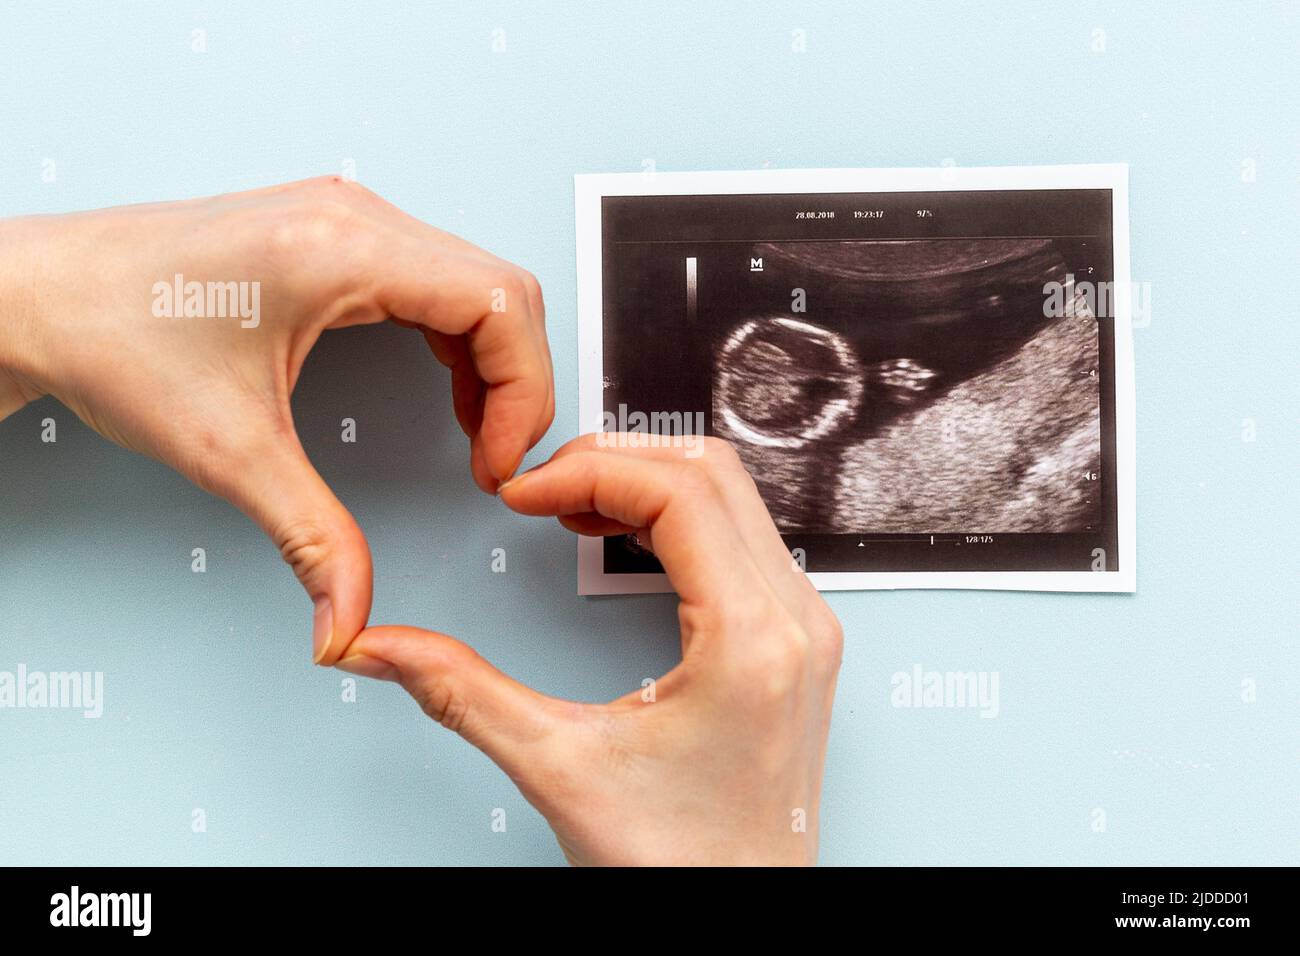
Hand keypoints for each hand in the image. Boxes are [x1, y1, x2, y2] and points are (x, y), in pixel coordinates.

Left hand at [0, 178, 553, 663]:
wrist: (39, 298)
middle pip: (502, 291)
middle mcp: (354, 219)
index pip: (500, 302)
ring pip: (476, 284)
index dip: (524, 391)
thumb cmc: (111, 335)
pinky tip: (447, 391)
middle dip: (518, 384)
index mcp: (341, 248)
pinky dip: (458, 344)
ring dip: (493, 364)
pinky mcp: (334, 238)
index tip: (499, 459)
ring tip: (479, 436)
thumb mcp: (227, 451)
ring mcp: (346, 221)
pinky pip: (436, 282)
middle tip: (496, 457)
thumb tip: (350, 619)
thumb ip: (311, 540)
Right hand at [338, 436, 842, 864]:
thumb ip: (462, 695)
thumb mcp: (559, 769)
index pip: (677, 492)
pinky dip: (678, 516)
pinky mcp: (793, 642)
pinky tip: (622, 536)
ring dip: (647, 481)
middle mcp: (796, 623)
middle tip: (542, 487)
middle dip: (614, 461)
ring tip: (571, 505)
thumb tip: (385, 648)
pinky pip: (744, 536)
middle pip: (711, 472)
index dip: (587, 471)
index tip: (524, 493)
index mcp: (753, 640)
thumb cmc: (685, 865)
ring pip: (734, 496)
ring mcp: (804, 630)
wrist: (738, 918)